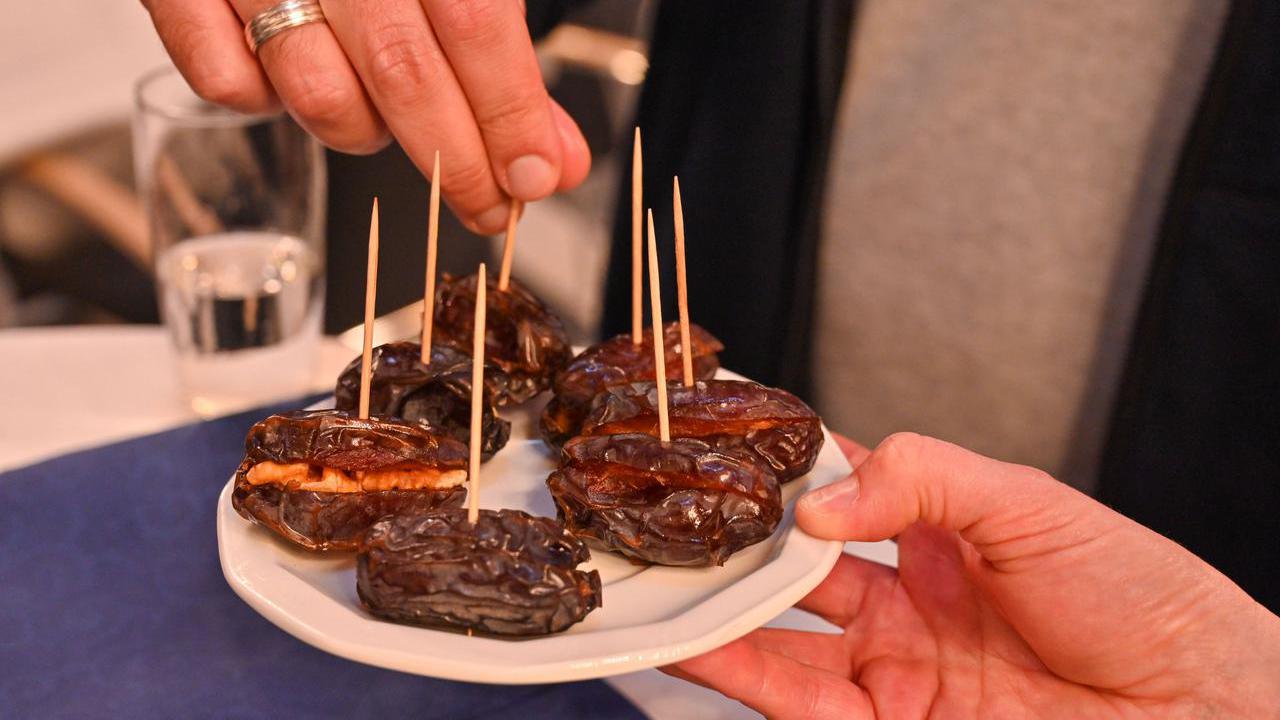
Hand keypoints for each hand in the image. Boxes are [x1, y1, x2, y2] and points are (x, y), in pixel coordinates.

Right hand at [141, 0, 590, 233]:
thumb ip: (502, 45)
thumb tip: (552, 152)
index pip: (476, 23)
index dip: (510, 113)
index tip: (536, 176)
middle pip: (402, 73)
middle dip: (456, 160)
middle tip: (487, 204)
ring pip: (317, 92)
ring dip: (365, 133)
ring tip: (390, 121)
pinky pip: (226, 82)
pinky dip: (268, 103)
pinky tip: (292, 77)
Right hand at [667, 432, 1279, 717]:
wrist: (1197, 706)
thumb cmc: (1136, 594)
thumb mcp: (1025, 502)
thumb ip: (918, 479)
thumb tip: (818, 501)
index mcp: (935, 532)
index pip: (832, 492)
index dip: (772, 471)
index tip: (712, 443)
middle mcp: (902, 600)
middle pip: (789, 568)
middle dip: (726, 545)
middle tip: (663, 516)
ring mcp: (892, 666)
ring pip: (776, 635)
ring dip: (713, 610)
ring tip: (653, 578)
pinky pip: (795, 697)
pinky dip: (736, 669)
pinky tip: (695, 639)